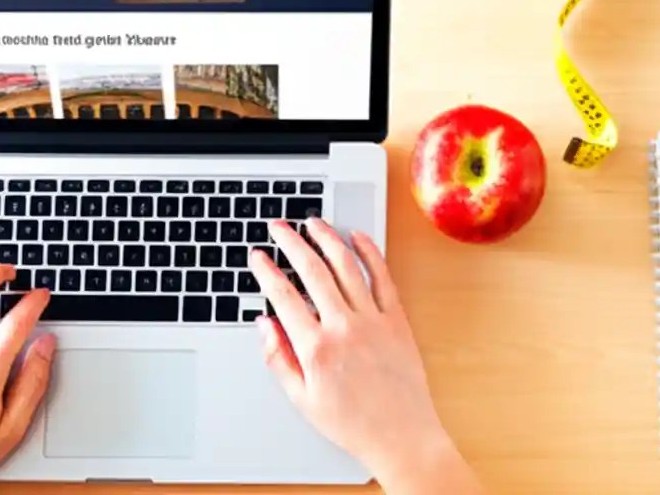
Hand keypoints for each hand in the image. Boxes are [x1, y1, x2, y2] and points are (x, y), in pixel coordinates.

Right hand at [249, 219, 477, 491]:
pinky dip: (370, 253)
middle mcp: (343, 328)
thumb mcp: (302, 399)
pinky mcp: (397, 320)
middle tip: (279, 227)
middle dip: (291, 243)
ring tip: (313, 223)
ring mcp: (373, 320)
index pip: (283, 297)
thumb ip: (278, 359)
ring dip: (327, 238)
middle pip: (312, 271)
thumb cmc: (352, 422)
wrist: (401, 435)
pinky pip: (383, 277)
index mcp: (315, 349)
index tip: (257, 255)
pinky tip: (358, 237)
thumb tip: (264, 325)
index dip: (266, 271)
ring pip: (347, 266)